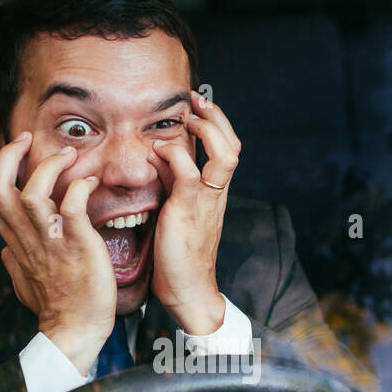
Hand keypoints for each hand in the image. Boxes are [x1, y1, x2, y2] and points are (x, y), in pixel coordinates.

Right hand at [0, 131, 115, 374]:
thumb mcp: (23, 281)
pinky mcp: (77, 245)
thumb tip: (4, 251)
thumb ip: (13, 261)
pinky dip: (80, 186)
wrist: (76, 330)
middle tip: (29, 140)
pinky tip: (90, 181)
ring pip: (32, 192)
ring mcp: (51, 240)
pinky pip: (71, 206)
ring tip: (68, 154)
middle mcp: (27, 237)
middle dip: (9, 156)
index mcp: (14, 242)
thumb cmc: (55, 306)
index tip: (12, 155)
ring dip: (49, 165)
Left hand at [150, 91, 240, 334]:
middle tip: (196, 101)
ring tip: (189, 116)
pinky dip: (174, 155)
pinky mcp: (188, 211)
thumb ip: (171, 184)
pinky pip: (188, 174)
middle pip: (233, 145)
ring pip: (224, 154)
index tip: (198, 108)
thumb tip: (157, 157)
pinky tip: (159, 149)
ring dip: (207, 128)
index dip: (217, 125)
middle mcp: (217, 194)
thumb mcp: (176, 213)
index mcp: (216, 194)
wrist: (189, 290)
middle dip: (217, 117)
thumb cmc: (178, 257)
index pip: (228, 150)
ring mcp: (206, 202)